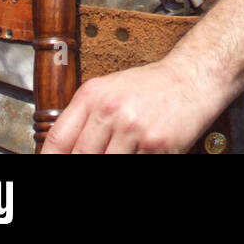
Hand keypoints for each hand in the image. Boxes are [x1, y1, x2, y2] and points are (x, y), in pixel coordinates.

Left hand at [41, 55, 222, 154]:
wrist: (194, 77)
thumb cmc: (153, 85)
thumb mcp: (112, 89)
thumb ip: (85, 117)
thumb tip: (63, 150)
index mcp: (94, 95)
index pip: (58, 139)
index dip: (50, 160)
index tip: (52, 167)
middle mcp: (111, 110)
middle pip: (80, 158)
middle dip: (82, 166)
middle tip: (92, 167)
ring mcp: (134, 128)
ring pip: (107, 165)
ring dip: (111, 162)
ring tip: (120, 154)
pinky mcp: (157, 144)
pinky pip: (135, 166)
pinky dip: (135, 162)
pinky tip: (138, 154)